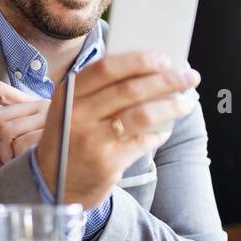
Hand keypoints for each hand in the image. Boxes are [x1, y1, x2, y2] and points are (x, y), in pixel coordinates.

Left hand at [0, 81, 49, 172]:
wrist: (73, 175)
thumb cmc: (43, 159)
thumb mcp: (17, 141)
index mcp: (31, 104)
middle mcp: (43, 106)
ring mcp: (50, 119)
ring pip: (6, 131)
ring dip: (1, 156)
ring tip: (10, 167)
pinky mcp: (55, 134)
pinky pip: (20, 144)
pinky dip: (14, 160)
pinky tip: (22, 167)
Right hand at [33, 51, 200, 207]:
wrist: (52, 182)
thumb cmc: (70, 136)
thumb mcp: (72, 108)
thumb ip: (100, 90)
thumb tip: (149, 70)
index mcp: (69, 94)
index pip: (106, 68)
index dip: (138, 61)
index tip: (164, 58)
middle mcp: (77, 115)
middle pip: (129, 89)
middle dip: (166, 81)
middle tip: (189, 77)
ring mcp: (92, 140)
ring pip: (141, 115)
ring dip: (171, 107)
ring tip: (187, 103)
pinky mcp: (107, 163)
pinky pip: (143, 142)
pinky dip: (159, 133)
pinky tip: (165, 130)